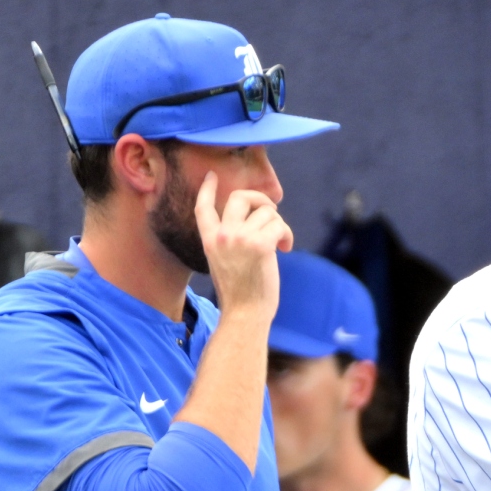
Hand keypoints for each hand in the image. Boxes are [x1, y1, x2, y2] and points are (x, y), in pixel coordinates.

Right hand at [193, 171, 293, 315]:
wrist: (245, 314)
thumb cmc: (240, 294)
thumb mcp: (223, 262)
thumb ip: (231, 240)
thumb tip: (256, 221)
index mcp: (209, 240)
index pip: (203, 208)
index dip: (207, 189)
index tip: (212, 176)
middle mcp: (222, 236)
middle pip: (240, 197)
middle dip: (261, 200)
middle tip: (272, 213)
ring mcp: (240, 239)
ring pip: (267, 212)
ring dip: (279, 226)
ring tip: (281, 244)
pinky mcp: (260, 245)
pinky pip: (279, 225)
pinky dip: (287, 235)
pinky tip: (286, 248)